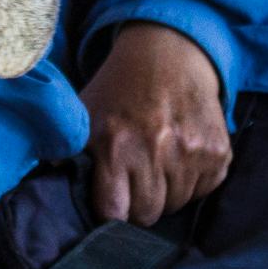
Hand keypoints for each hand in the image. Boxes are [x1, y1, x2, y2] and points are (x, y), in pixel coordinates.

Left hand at [78, 22, 229, 225]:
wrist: (168, 53)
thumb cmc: (119, 90)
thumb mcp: (83, 115)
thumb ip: (66, 154)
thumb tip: (49, 188)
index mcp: (116, 146)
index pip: (114, 213)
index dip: (111, 212)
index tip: (111, 201)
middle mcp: (157, 151)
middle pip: (148, 214)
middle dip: (139, 204)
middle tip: (134, 180)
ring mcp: (192, 153)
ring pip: (177, 204)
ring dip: (167, 192)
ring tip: (157, 162)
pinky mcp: (218, 153)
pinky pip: (204, 190)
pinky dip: (192, 181)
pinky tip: (180, 156)